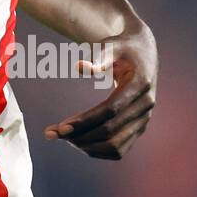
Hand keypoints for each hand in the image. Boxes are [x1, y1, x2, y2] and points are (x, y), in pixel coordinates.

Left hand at [43, 19, 156, 159]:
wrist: (144, 53)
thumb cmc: (122, 47)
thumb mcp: (111, 45)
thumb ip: (98, 57)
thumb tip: (79, 66)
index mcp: (140, 85)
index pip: (110, 110)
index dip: (84, 121)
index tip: (60, 127)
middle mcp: (145, 107)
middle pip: (110, 131)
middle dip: (79, 135)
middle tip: (51, 133)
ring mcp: (144, 120)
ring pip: (115, 146)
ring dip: (86, 146)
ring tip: (61, 136)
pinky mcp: (139, 128)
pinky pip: (119, 149)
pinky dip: (97, 151)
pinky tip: (76, 142)